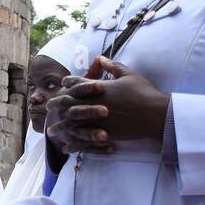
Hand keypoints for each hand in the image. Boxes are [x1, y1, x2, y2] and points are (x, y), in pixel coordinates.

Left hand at [45, 56, 168, 155]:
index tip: (62, 84)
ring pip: (74, 124)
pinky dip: (75, 144)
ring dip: (61, 127)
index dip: (69, 83)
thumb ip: (113, 66)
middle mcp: (96, 103)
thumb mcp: (129, 74)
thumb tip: (100, 57)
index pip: (79, 84)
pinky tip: (67, 147)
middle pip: (71, 104)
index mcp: (101, 88)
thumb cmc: (145, 92)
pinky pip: (84, 140)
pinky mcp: (105, 134)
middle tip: (48, 107)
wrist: (157, 113)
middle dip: (58, 105)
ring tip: (51, 130)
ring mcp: (99, 119)